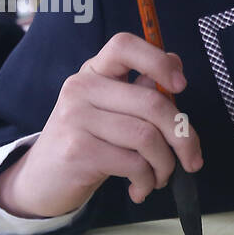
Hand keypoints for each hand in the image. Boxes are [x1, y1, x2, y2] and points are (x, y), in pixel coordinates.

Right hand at [0, 32, 202, 217]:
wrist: (42, 180)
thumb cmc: (88, 143)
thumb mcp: (111, 111)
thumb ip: (141, 90)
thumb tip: (176, 63)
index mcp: (94, 72)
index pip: (124, 46)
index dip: (158, 61)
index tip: (181, 86)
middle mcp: (82, 88)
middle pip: (153, 103)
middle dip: (184, 137)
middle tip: (191, 160)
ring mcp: (76, 118)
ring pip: (147, 138)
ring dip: (165, 165)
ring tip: (160, 177)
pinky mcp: (78, 150)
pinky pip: (134, 164)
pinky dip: (147, 181)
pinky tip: (141, 188)